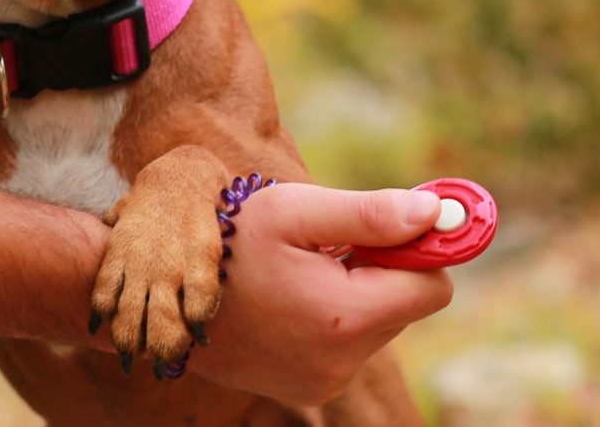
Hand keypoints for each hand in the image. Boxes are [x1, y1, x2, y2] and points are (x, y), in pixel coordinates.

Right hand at [187, 183, 452, 404]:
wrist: (163, 291)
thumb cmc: (225, 241)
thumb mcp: (293, 212)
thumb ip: (368, 215)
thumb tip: (436, 213)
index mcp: (344, 317)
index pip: (433, 285)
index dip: (416, 247)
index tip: (387, 224)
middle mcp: (341, 363)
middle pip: (404, 304)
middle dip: (376, 267)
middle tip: (322, 243)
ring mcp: (323, 381)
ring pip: (375, 324)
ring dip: (351, 291)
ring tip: (295, 270)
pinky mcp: (308, 387)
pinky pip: (346, 345)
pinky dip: (329, 315)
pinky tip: (286, 296)